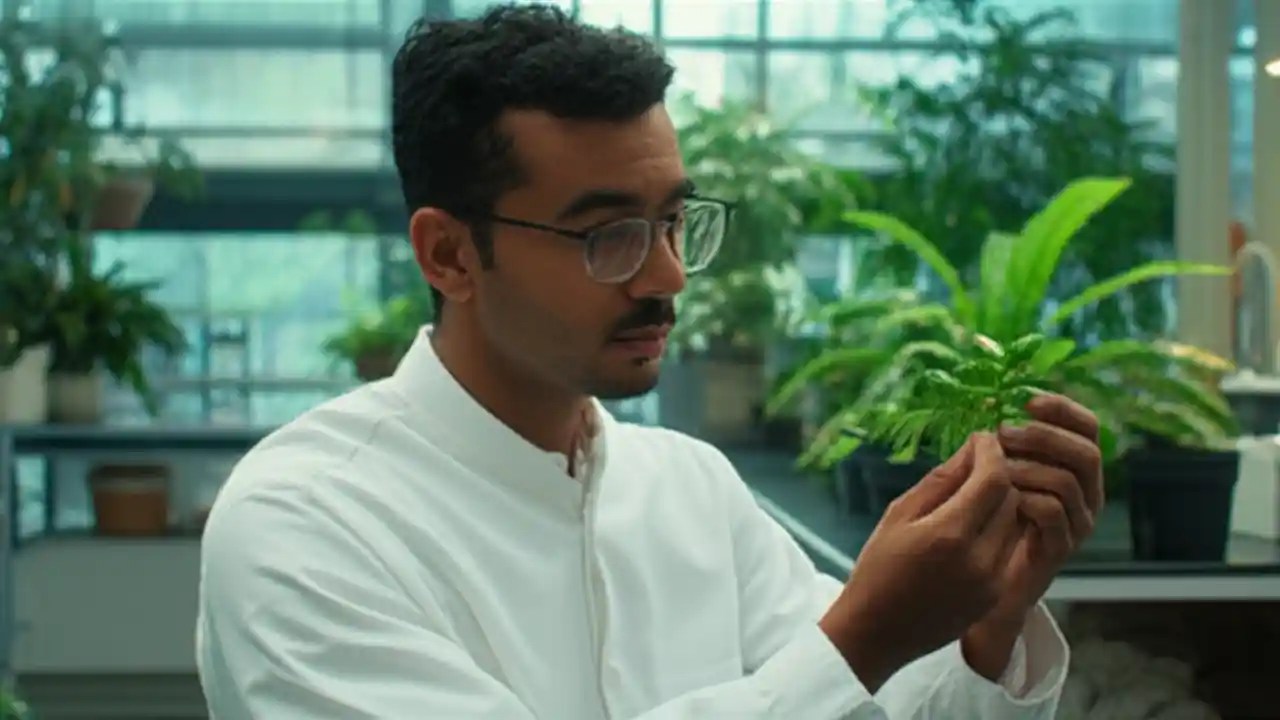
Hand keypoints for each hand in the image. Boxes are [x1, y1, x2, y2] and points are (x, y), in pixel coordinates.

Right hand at [821, 433, 1020, 692]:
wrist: (876, 633)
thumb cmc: (877, 567)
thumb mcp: (898, 515)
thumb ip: (940, 481)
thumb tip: (972, 449)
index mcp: (949, 535)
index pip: (993, 480)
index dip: (992, 453)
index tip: (981, 438)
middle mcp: (979, 559)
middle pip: (1012, 499)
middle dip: (1000, 473)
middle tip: (982, 458)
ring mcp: (992, 581)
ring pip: (1017, 523)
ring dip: (1004, 500)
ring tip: (980, 488)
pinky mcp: (996, 595)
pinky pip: (1010, 547)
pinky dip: (1001, 527)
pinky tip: (979, 520)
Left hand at [962, 394, 1104, 674]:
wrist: (983, 579)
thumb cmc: (987, 516)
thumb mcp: (995, 471)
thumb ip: (1004, 442)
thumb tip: (992, 404)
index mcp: (1074, 467)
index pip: (1088, 427)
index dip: (1064, 409)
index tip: (1027, 400)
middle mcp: (1086, 493)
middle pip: (1086, 452)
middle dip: (1044, 437)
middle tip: (1004, 434)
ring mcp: (1078, 523)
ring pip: (1067, 482)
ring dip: (1029, 468)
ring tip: (995, 470)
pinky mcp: (1061, 549)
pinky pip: (1054, 515)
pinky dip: (1028, 500)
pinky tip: (1005, 500)